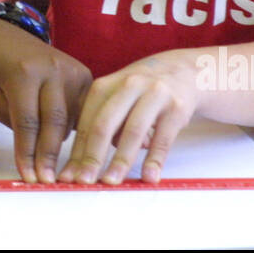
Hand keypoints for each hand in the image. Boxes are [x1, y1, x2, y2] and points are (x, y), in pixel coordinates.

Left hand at [0, 20, 91, 182]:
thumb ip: (4, 118)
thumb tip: (26, 154)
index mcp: (24, 71)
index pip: (28, 122)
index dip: (28, 153)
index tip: (28, 177)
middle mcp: (53, 68)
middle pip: (55, 122)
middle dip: (49, 155)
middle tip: (46, 180)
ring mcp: (71, 69)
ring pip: (72, 117)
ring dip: (64, 145)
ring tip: (58, 170)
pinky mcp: (82, 73)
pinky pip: (82, 108)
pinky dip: (75, 128)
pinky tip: (68, 148)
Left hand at [58, 53, 197, 184]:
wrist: (185, 70)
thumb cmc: (143, 90)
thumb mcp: (117, 97)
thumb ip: (104, 124)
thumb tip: (87, 163)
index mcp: (106, 85)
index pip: (87, 122)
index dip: (76, 151)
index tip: (68, 175)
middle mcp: (128, 86)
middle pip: (105, 124)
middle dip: (92, 155)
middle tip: (84, 181)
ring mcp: (154, 95)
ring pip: (133, 131)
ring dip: (120, 160)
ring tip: (111, 182)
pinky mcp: (177, 107)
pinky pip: (164, 138)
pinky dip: (155, 159)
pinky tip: (149, 177)